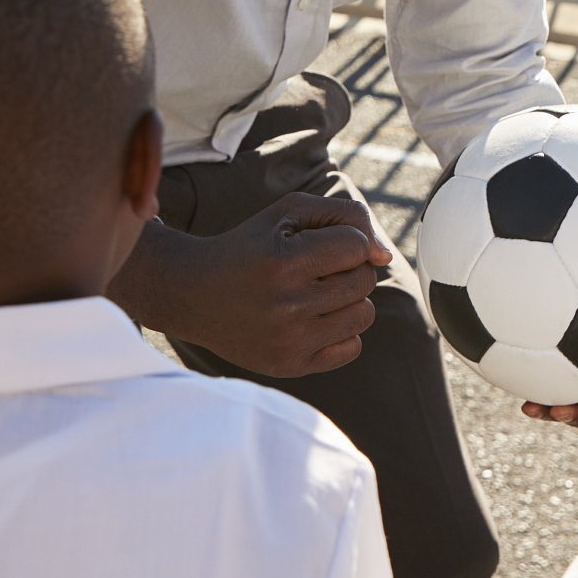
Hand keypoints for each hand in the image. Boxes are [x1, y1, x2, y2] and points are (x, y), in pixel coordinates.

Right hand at [117, 193, 392, 377]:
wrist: (191, 293)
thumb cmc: (251, 246)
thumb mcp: (290, 212)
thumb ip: (348, 217)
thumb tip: (385, 257)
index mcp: (284, 262)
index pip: (358, 246)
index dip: (344, 240)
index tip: (314, 244)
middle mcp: (287, 305)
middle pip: (365, 281)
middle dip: (347, 269)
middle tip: (313, 269)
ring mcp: (288, 341)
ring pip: (365, 314)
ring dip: (348, 300)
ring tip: (314, 293)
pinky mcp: (289, 366)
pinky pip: (352, 348)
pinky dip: (341, 332)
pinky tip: (312, 320)